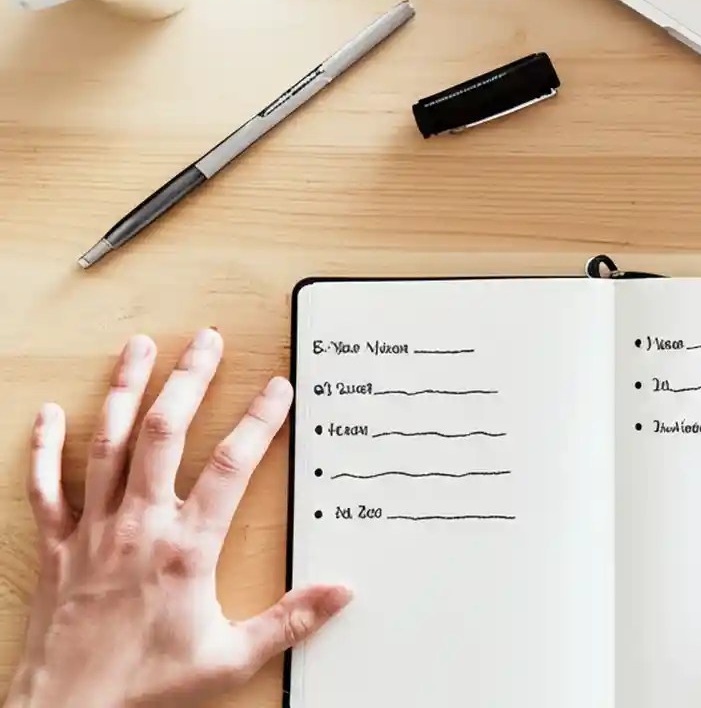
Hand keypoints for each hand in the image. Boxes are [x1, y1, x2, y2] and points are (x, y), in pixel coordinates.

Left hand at [5, 331, 350, 707]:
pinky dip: (45, 449)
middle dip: (187, 382)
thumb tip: (340, 592)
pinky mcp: (57, 548)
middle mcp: (139, 527)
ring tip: (140, 349)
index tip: (276, 389)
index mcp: (186, 549)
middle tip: (204, 342)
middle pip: (164, 436)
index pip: (229, 468)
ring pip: (109, 445)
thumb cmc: (145, 687)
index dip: (257, 422)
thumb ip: (290, 620)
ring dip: (125, 392)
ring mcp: (93, 531)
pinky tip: (49, 415)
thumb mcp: (231, 658)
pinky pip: (45, 487)